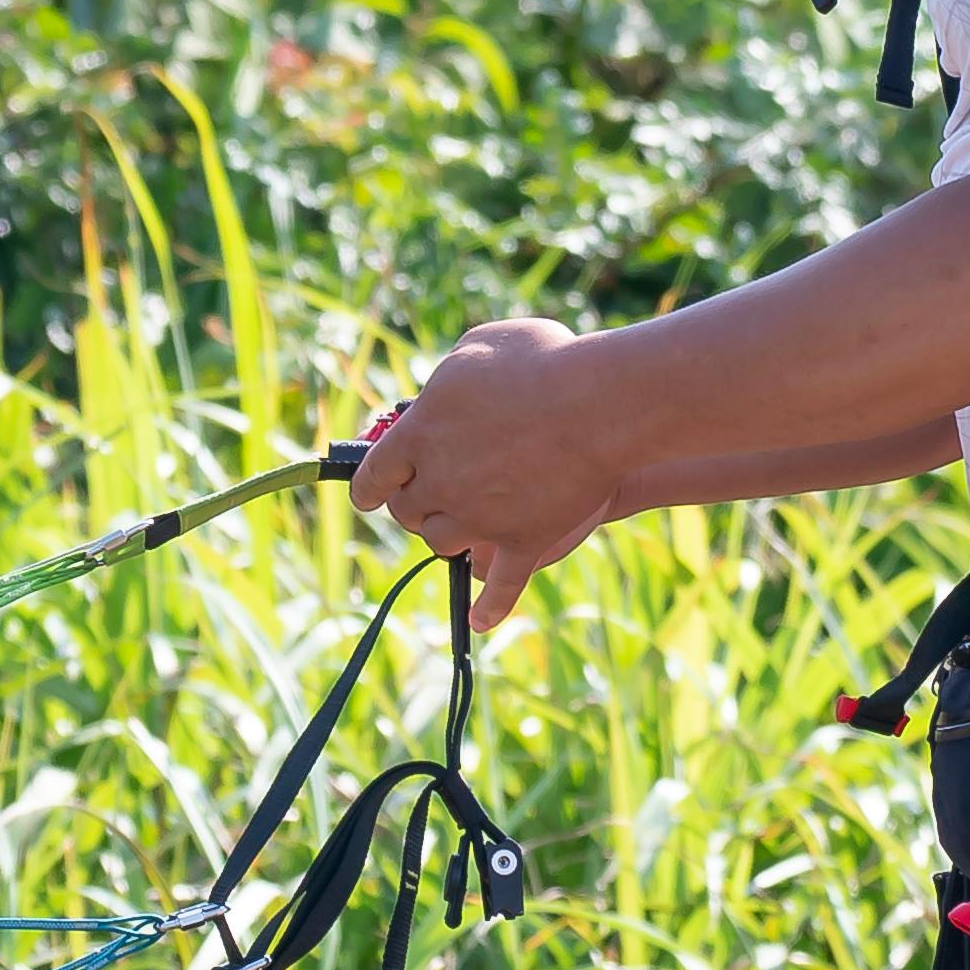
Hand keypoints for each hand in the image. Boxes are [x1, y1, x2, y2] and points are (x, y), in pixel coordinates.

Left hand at [350, 317, 607, 620]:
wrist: (600, 405)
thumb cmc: (545, 363)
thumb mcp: (484, 346)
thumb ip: (452, 377)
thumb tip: (448, 395)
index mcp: (419, 435)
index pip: (374, 474)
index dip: (370, 486)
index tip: (370, 493)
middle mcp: (439, 484)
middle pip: (409, 512)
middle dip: (413, 505)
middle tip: (427, 496)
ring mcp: (480, 519)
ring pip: (444, 544)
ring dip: (448, 536)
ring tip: (463, 526)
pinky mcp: (522, 542)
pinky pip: (501, 585)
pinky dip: (489, 606)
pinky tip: (479, 622)